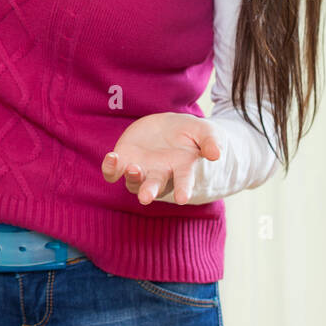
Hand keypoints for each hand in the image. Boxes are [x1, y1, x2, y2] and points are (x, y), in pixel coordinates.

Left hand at [101, 112, 220, 205]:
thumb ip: (210, 142)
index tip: (182, 199)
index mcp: (182, 169)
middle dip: (150, 192)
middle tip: (146, 197)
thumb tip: (216, 154)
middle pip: (154, 187)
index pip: (183, 182)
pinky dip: (110, 168)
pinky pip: (114, 172)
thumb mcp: (205, 132)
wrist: (168, 127)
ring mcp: (141, 170)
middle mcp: (160, 174)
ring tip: (134, 168)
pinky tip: (111, 157)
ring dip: (132, 177)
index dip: (183, 190)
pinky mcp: (124, 162)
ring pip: (133, 182)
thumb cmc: (191, 133)